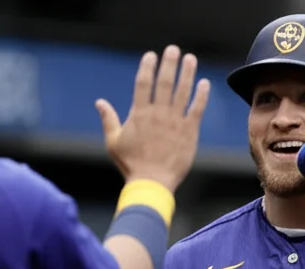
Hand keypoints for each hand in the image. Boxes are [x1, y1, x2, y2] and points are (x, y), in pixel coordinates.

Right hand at [96, 45, 210, 191]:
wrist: (152, 184)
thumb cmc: (131, 165)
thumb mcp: (114, 142)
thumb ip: (109, 120)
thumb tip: (99, 102)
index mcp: (139, 114)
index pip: (143, 83)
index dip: (147, 67)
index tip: (151, 55)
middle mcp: (158, 114)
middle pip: (164, 82)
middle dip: (169, 63)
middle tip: (173, 49)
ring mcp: (175, 122)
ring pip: (182, 92)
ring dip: (187, 73)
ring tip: (190, 59)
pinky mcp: (189, 132)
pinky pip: (197, 109)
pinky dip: (201, 95)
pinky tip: (204, 83)